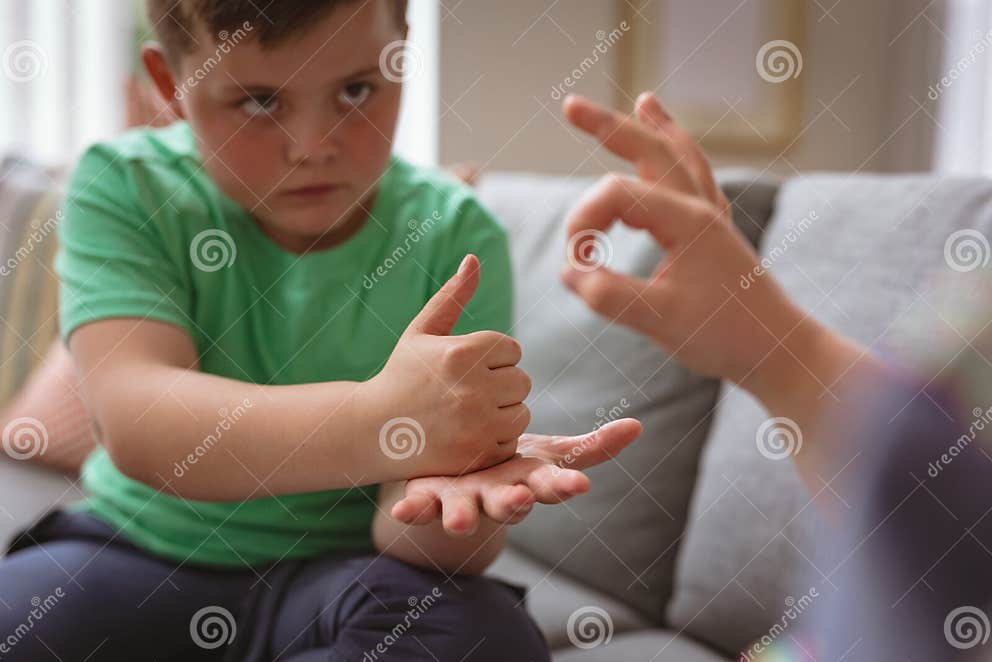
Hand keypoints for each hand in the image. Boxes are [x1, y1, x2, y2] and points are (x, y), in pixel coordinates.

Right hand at [363, 254, 531, 478]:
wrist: (374, 432)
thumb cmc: (401, 376)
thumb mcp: (422, 332)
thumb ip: (452, 295)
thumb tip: (474, 259)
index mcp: (461, 352)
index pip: (512, 349)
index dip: (492, 358)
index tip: (466, 368)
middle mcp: (472, 388)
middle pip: (522, 381)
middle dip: (500, 385)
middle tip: (467, 392)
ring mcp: (476, 425)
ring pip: (521, 412)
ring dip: (502, 412)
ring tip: (468, 413)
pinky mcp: (478, 455)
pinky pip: (511, 440)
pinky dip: (495, 439)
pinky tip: (466, 434)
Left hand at [390, 418, 642, 535]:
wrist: (459, 478)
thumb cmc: (511, 467)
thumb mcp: (549, 456)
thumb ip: (590, 449)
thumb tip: (638, 426)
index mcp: (527, 482)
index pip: (549, 486)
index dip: (561, 487)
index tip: (578, 488)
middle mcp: (496, 496)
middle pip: (508, 504)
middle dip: (513, 505)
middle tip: (518, 501)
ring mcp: (463, 500)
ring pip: (466, 510)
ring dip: (464, 516)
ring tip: (460, 520)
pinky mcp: (430, 498)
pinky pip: (421, 506)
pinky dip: (414, 509)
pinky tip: (404, 508)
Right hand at [559, 93, 811, 392]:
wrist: (780, 351)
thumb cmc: (724, 336)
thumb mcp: (658, 320)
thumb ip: (608, 294)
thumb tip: (569, 272)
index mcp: (685, 220)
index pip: (614, 195)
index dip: (582, 224)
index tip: (575, 268)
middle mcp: (699, 207)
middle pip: (649, 148)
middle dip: (607, 126)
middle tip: (569, 106)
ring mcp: (712, 217)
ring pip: (680, 156)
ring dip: (657, 129)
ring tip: (645, 101)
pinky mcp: (716, 234)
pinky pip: (699, 178)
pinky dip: (684, 156)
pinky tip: (679, 153)